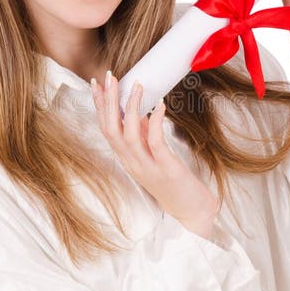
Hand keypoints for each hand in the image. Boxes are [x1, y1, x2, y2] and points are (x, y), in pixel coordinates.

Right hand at [91, 72, 219, 237]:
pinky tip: (160, 105)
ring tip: (136, 85)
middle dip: (108, 102)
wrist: (193, 213)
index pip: (106, 129)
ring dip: (131, 108)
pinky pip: (156, 143)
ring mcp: (147, 168)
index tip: (96, 84)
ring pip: (129, 135)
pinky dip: (156, 121)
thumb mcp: (155, 157)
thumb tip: (142, 113)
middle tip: (109, 77)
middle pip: (111, 130)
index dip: (99, 106)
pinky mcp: (166, 170)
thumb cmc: (175, 184)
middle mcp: (132, 164)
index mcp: (126, 160)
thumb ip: (145, 138)